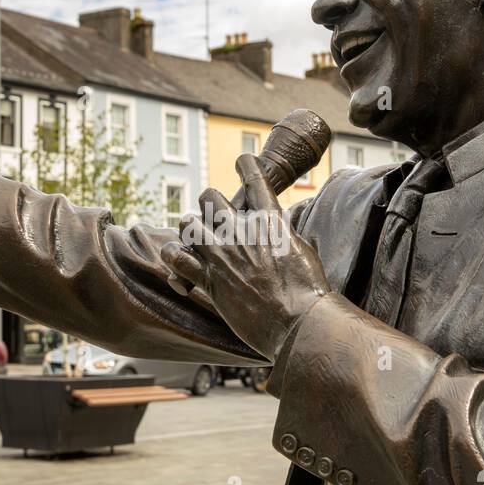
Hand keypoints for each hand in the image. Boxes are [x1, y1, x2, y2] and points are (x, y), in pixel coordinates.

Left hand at [161, 154, 329, 359]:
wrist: (299, 323)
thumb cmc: (309, 290)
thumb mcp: (304, 249)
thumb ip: (288, 231)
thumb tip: (288, 220)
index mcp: (270, 221)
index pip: (254, 177)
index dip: (246, 164)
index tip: (242, 162)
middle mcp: (242, 231)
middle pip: (209, 197)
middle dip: (210, 205)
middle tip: (215, 218)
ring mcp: (222, 255)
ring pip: (188, 222)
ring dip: (191, 229)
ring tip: (196, 238)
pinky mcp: (209, 280)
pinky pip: (176, 257)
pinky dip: (174, 255)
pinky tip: (179, 258)